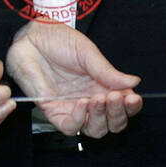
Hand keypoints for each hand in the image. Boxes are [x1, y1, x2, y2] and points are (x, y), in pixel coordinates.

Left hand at [5, 21, 142, 136]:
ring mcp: (72, 107)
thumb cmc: (58, 40)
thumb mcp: (87, 52)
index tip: (133, 98)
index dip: (130, 107)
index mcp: (102, 85)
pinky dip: (78, 120)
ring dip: (100, 118)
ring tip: (99, 99)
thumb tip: (134, 82)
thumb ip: (108, 71)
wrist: (32, 37)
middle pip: (111, 123)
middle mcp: (89, 99)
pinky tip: (82, 104)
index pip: (122, 106)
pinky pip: (69, 127)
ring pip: (93, 129)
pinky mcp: (53, 110)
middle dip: (117, 115)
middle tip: (116, 98)